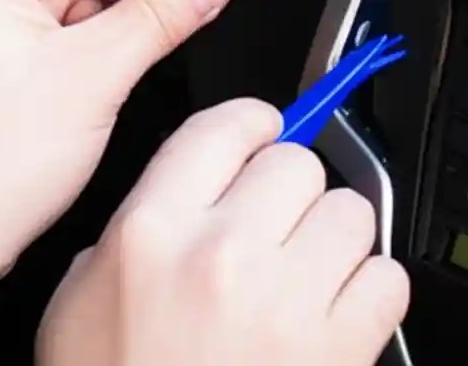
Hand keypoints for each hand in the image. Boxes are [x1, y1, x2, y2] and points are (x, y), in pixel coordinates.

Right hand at [37, 99, 409, 365]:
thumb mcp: (79, 304)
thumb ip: (135, 231)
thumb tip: (196, 184)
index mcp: (151, 233)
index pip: (224, 126)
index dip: (254, 125)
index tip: (265, 134)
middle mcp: (221, 254)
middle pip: (298, 163)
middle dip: (293, 194)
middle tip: (277, 233)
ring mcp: (286, 299)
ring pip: (353, 211)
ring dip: (336, 241)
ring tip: (306, 281)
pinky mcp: (339, 346)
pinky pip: (388, 276)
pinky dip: (371, 295)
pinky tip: (336, 318)